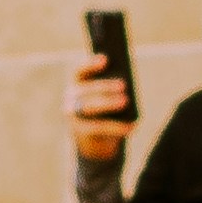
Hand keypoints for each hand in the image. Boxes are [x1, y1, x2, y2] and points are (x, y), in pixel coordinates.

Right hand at [72, 61, 134, 176]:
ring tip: (126, 101)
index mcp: (77, 85)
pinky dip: (115, 126)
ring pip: (90, 107)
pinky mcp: (80, 131)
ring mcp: (73, 115)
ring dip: (108, 103)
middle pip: (87, 89)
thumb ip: (112, 90)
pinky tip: (130, 126)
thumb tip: (126, 86)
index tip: (106, 59)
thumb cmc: (105, 114)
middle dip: (105, 86)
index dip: (91, 64)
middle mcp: (71, 98)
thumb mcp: (107, 99)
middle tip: (123, 84)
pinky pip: (98, 127)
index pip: (80, 71)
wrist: (96, 143)